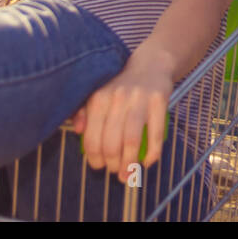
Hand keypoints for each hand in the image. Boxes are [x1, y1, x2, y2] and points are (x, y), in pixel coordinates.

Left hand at [72, 56, 171, 181]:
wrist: (151, 64)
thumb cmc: (121, 85)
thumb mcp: (98, 92)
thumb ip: (84, 112)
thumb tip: (78, 132)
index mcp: (99, 98)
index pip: (92, 137)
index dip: (94, 158)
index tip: (99, 166)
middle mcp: (117, 97)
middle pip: (112, 142)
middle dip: (112, 164)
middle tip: (115, 171)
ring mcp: (140, 99)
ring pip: (132, 140)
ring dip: (129, 163)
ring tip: (128, 174)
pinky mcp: (159, 100)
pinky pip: (156, 134)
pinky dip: (153, 153)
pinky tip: (148, 162)